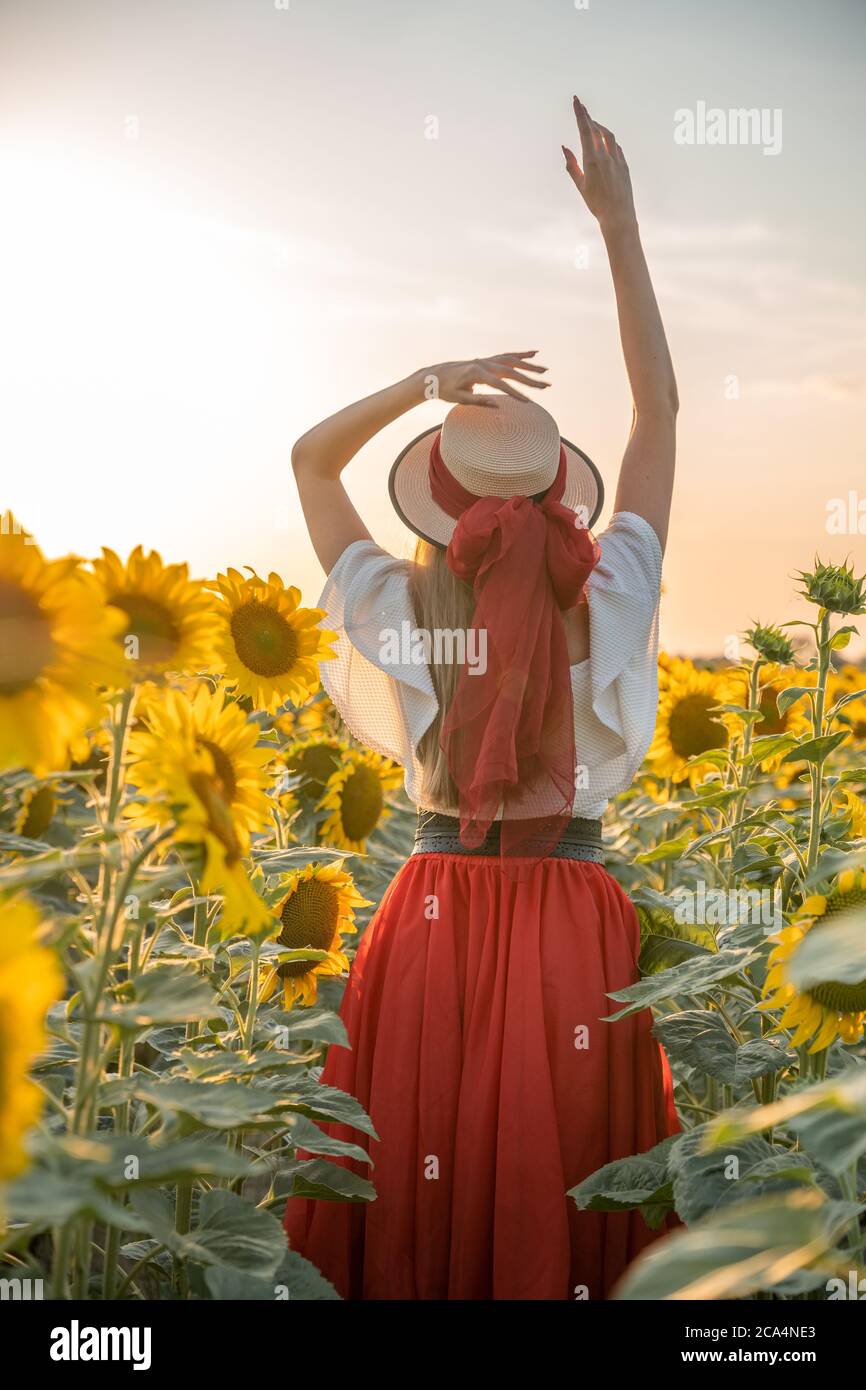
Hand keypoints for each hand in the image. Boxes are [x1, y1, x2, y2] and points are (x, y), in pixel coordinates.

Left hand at [419, 352, 549, 406]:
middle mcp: (483, 363)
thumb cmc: (445, 390)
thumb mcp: (458, 399)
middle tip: (546, 386)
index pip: (501, 385)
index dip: (516, 394)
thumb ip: (478, 401)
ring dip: (529, 365)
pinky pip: (506, 355)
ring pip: (512, 361)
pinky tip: (533, 353)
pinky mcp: (486, 360)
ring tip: (545, 371)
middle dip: (530, 380)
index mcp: (477, 374)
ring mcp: (485, 360)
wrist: (434, 376)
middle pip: (511, 371)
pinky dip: (520, 354)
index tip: (529, 402)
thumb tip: (497, 405)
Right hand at [562, 97, 635, 234]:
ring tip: (592, 123)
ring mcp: (617, 159)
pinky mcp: (625, 164)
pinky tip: (604, 141)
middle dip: (587, 115)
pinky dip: (608, 140)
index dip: (580, 114)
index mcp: (592, 160)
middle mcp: (606, 156)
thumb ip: (572, 164)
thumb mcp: (580, 185)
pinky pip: (616, 146)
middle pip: (596, 128)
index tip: (576, 101)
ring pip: (608, 135)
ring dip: (599, 126)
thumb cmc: (596, 204)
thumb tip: (565, 147)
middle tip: (580, 104)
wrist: (618, 216)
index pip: (586, 130)